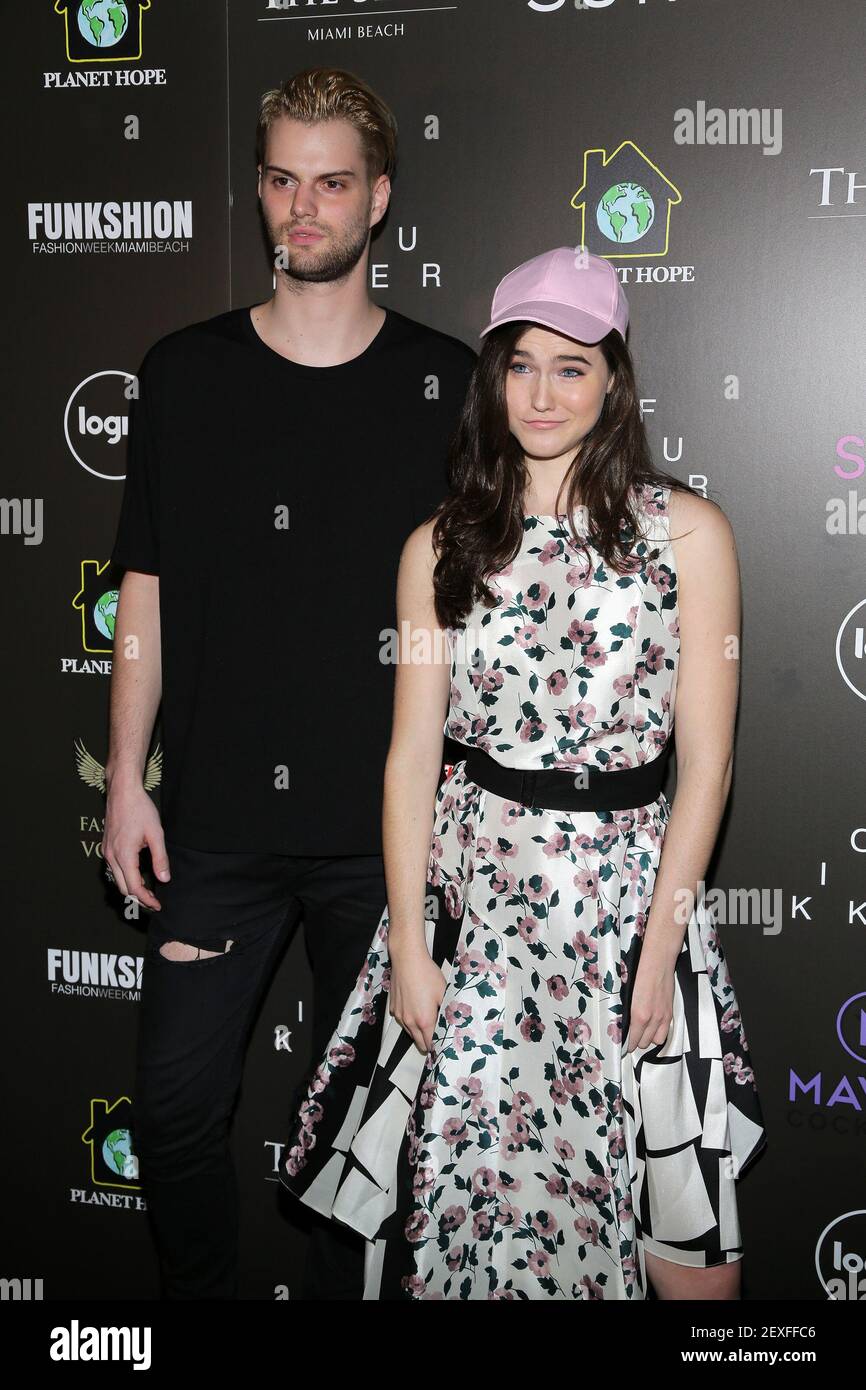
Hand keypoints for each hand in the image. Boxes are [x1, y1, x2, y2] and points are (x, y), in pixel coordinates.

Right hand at [103, 774, 169, 911]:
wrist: (122, 792)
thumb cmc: (140, 809)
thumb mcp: (156, 834)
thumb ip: (160, 858)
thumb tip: (164, 879)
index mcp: (124, 855)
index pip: (134, 887)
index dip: (146, 899)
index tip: (158, 905)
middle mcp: (111, 856)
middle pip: (122, 888)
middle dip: (138, 898)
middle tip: (154, 902)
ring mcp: (106, 851)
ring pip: (117, 879)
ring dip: (130, 889)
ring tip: (147, 892)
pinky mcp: (106, 846)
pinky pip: (114, 869)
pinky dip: (125, 877)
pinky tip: (137, 876)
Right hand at [388, 936, 446, 1055]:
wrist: (408, 960)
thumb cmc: (427, 975)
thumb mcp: (444, 993)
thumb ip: (446, 1012)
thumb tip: (450, 1023)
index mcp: (424, 1021)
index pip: (430, 1044)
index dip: (437, 1046)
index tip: (442, 1044)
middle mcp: (409, 1021)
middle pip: (418, 1042)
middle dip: (427, 1043)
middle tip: (436, 1037)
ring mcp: (399, 1015)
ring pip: (409, 1032)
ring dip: (417, 1032)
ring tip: (427, 1021)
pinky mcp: (393, 1008)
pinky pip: (402, 1021)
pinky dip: (409, 1021)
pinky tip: (416, 1009)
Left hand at [623, 955, 674, 1054]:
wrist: (658, 960)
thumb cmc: (640, 972)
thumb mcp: (627, 993)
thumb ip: (626, 1011)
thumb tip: (622, 1022)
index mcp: (639, 1015)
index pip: (632, 1040)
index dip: (626, 1045)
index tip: (622, 1044)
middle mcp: (653, 1019)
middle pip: (644, 1043)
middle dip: (636, 1042)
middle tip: (630, 1037)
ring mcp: (663, 1016)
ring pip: (656, 1041)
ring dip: (649, 1039)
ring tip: (642, 1032)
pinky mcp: (670, 1012)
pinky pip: (666, 1031)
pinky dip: (659, 1032)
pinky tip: (653, 1026)